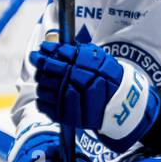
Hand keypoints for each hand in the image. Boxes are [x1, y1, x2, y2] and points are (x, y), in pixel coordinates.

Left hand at [30, 41, 159, 150]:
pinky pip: (43, 105)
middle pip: (49, 70)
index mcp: (87, 65)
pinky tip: (50, 96)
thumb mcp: (98, 58)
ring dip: (42, 83)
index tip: (40, 50)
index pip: (59, 55)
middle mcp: (79, 81)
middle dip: (41, 65)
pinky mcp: (66, 116)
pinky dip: (43, 100)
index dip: (46, 52)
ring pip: (43, 88)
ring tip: (48, 82)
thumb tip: (49, 46)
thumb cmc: (108, 79)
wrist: (122, 104)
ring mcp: (71, 100)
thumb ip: (76, 51)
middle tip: (38, 61)